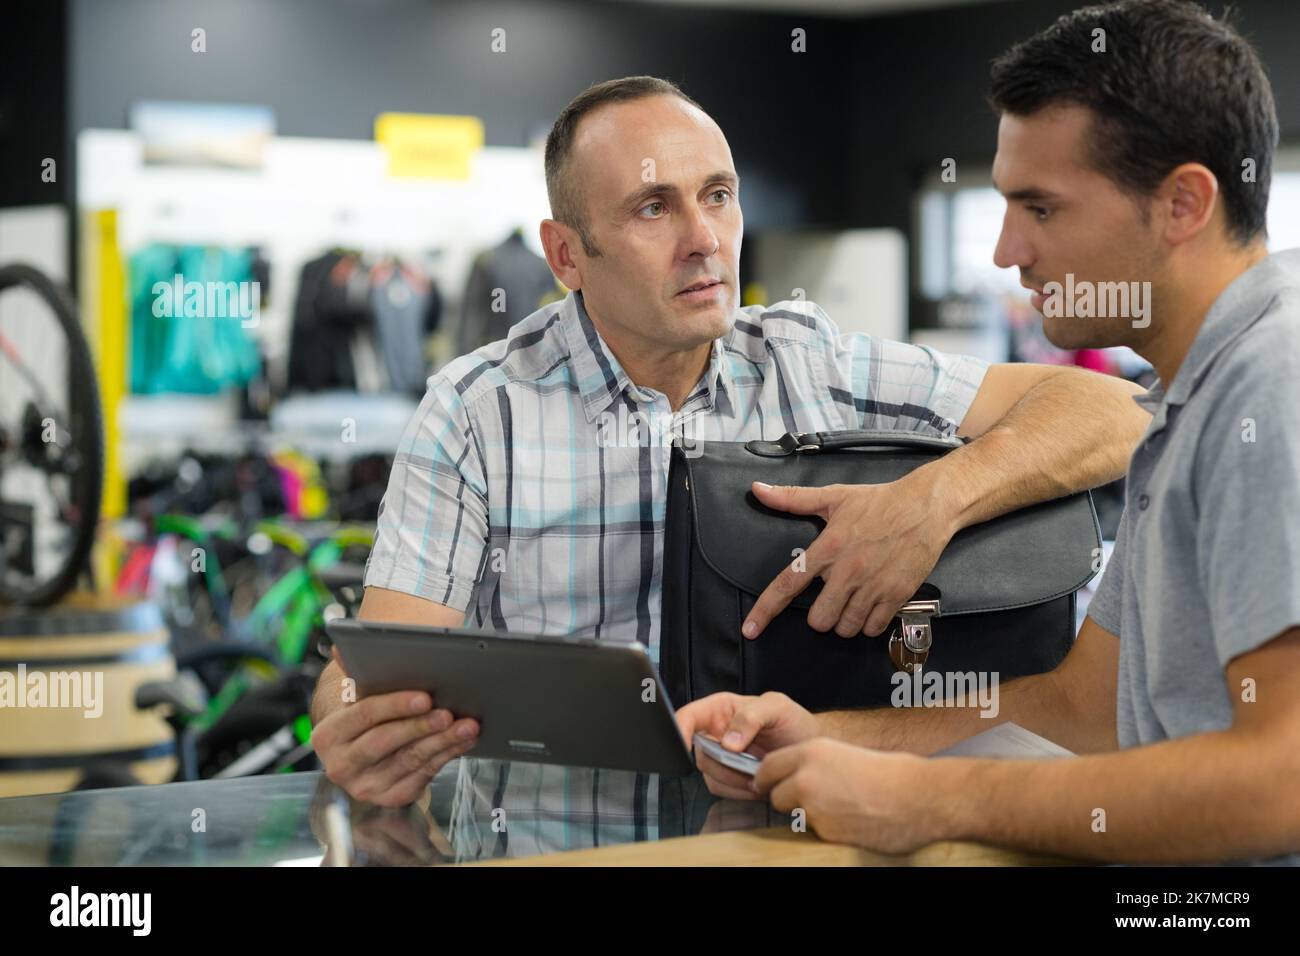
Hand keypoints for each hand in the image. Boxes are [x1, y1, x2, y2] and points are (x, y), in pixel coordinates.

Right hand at [311, 653, 479, 806]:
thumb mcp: (357, 697)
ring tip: (466, 725)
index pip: (364, 714)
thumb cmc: (366, 717)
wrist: (363, 753)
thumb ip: (354, 673)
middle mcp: (341, 765)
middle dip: (420, 726)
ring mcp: (364, 786)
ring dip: (442, 741)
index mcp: (328, 735)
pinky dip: (446, 756)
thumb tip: (341, 647)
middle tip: (448, 714)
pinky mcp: (390, 798)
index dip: (396, 705)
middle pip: (386, 741)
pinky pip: (423, 776)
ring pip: (409, 760)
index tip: (424, 697)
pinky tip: (463, 741)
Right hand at [676, 691, 821, 799]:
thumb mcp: (777, 708)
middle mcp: (716, 733)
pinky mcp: (728, 777)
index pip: (689, 716)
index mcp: (721, 709)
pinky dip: (738, 791)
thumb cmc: (794, 722)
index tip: (684, 746)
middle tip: (750, 766)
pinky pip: (721, 789)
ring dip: (734, 779)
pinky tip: (757, 784)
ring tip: (760, 774)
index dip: (679, 729)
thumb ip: (751, 716)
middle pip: (699, 752)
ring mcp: (721, 757)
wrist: (809, 749)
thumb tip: (728, 742)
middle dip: (724, 764)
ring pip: (709, 774)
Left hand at [744, 473, 953, 638]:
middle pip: (819, 619)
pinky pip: (873, 628)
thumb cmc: (879, 501)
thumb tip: (757, 490)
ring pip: (846, 628)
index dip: (765, 610)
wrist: (926, 506)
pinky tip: (871, 607)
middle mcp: (848, 570)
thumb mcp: (833, 496)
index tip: (750, 629)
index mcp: (828, 548)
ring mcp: (874, 585)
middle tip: (830, 599)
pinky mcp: (897, 595)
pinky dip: (869, 624)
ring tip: (852, 602)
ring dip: (845, 621)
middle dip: (820, 616)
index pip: (787, 584)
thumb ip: (792, 499)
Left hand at [754, 738, 949, 854]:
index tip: (765, 784)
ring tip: (841, 809)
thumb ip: (816, 764)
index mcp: (812, 752)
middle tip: (807, 800)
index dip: (766, 777)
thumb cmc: (892, 774)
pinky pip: (816, 832)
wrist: (919, 798)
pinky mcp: (826, 833)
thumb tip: (797, 776)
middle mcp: (806, 777)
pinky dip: (828, 829)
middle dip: (786, 799)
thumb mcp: (846, 753)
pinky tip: (851, 821)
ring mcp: (814, 807)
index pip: (769, 766)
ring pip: (795, 816)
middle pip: (775, 794)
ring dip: (808, 815)